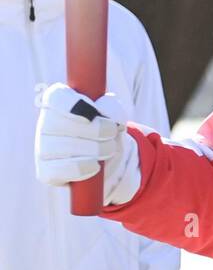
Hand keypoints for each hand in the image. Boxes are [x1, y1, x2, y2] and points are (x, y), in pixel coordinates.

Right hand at [35, 84, 140, 205]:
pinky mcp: (45, 172)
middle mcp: (44, 124)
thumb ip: (112, 108)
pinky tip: (95, 166)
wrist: (101, 163)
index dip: (75, 104)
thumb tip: (109, 115)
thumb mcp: (113, 116)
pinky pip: (65, 169)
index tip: (93, 113)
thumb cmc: (104, 132)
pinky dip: (87, 168)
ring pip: (71, 148)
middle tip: (111, 134)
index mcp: (57, 103)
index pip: (57, 97)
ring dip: (101, 150)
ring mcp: (42, 149)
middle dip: (102, 131)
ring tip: (108, 150)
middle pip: (71, 125)